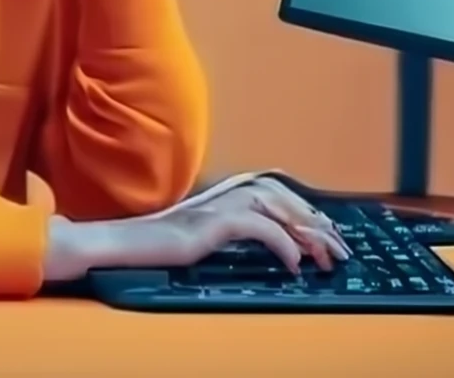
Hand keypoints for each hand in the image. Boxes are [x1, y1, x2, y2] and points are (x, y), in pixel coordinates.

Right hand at [43, 174, 351, 282]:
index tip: (326, 232)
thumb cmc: (149, 247)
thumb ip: (221, 231)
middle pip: (277, 193)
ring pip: (272, 205)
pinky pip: (254, 226)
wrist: (114, 246)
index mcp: (216, 195)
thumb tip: (259, 241)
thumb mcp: (194, 237)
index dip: (301, 208)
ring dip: (303, 230)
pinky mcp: (205, 225)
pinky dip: (279, 242)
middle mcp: (217, 194)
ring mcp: (211, 207)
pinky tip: (292, 264)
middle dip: (312, 218)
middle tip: (339, 248)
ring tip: (324, 256)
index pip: (270, 189)